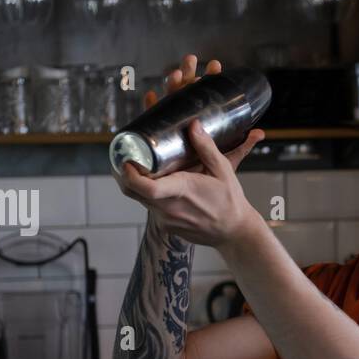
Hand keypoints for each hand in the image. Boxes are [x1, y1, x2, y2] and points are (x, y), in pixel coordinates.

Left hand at [115, 54, 266, 247]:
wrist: (234, 232)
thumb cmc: (230, 202)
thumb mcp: (223, 170)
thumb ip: (206, 148)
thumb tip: (193, 125)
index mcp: (183, 191)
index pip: (146, 187)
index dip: (129, 174)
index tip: (125, 160)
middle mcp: (170, 208)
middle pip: (133, 191)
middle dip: (124, 173)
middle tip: (126, 157)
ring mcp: (166, 220)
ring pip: (139, 199)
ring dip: (136, 183)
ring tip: (140, 167)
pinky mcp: (166, 227)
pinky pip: (150, 208)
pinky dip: (149, 195)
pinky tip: (159, 185)